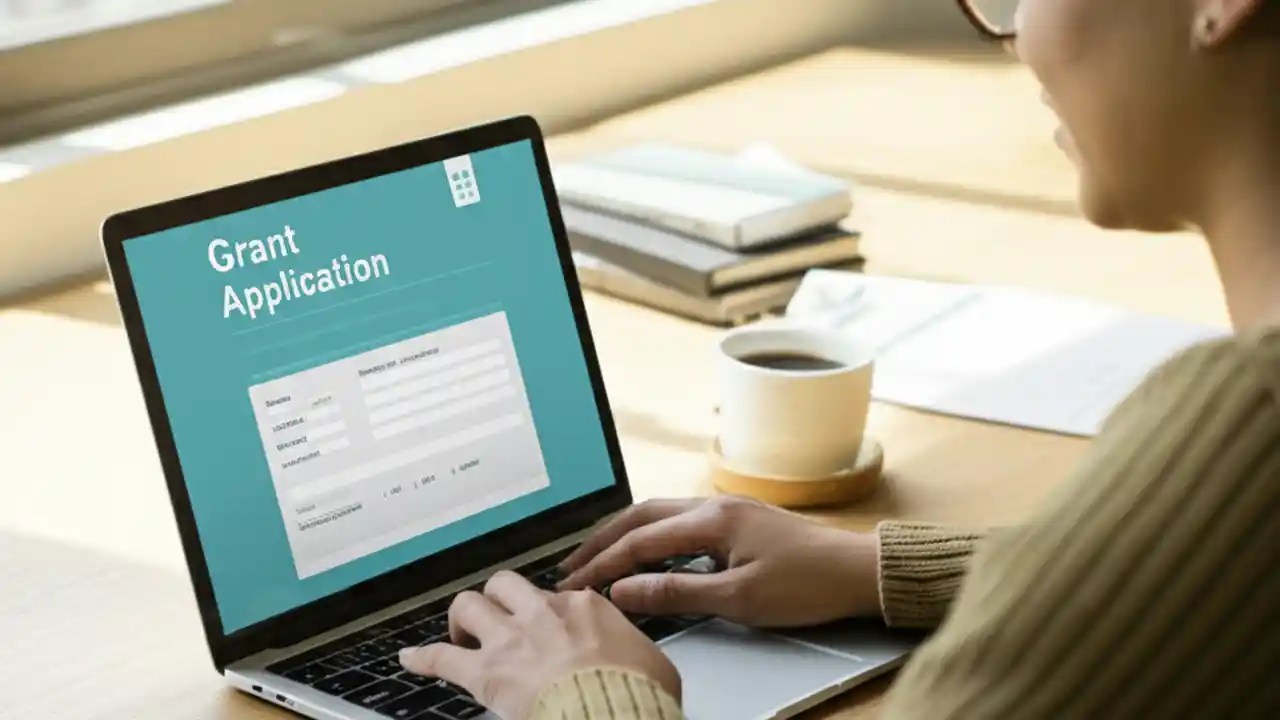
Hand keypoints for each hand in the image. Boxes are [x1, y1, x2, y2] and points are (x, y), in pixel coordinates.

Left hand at [399, 571, 679, 718]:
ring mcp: (511, 641)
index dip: (546, 613)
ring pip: (469, 605)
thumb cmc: (637, 697)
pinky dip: (422, 658)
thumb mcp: (652, 662)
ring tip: (461, 635)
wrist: (614, 715)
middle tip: (498, 619)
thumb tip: (638, 659)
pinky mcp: (487, 673)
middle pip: (505, 585)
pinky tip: (409, 659)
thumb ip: (633, 649)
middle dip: (498, 600)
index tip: (547, 628)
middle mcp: (542, 615)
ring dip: (462, 619)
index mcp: (584, 609)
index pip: (554, 597)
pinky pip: (441, 658)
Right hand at [559, 495, 879, 627]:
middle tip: (570, 567)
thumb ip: (677, 593)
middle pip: (640, 515)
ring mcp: (726, 509)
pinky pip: (678, 520)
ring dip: (623, 534)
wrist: (857, 570)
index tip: (573, 585)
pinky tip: (644, 552)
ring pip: (658, 514)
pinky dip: (649, 535)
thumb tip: (623, 592)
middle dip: (601, 541)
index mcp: (712, 520)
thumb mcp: (739, 599)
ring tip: (596, 558)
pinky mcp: (737, 519)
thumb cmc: (806, 586)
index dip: (602, 565)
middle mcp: (713, 505)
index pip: (640, 541)